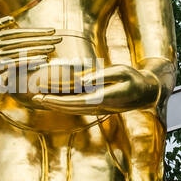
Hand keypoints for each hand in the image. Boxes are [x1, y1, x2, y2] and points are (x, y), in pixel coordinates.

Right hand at [0, 17, 60, 82]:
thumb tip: (13, 20)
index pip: (21, 32)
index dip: (37, 32)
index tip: (51, 31)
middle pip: (25, 41)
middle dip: (43, 39)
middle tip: (59, 39)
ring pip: (23, 52)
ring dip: (39, 49)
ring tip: (53, 48)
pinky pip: (17, 64)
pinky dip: (30, 62)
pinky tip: (41, 60)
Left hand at [31, 63, 161, 112]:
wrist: (145, 93)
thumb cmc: (134, 79)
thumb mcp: (122, 71)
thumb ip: (102, 76)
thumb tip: (84, 81)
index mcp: (103, 99)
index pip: (76, 102)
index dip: (58, 100)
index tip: (45, 97)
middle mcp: (98, 106)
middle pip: (70, 107)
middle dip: (51, 103)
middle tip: (34, 98)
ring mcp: (97, 108)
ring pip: (71, 108)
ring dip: (55, 105)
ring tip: (39, 99)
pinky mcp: (97, 106)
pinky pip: (77, 106)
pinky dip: (63, 104)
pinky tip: (54, 100)